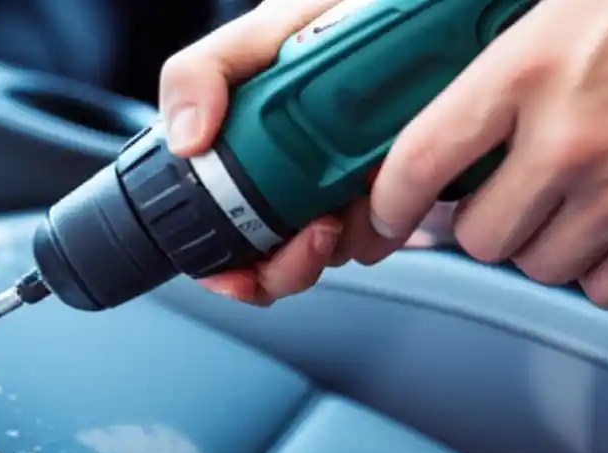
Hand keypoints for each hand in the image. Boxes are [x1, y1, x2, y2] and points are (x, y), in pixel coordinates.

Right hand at [160, 0, 400, 305]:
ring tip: (359, 196)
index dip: (224, 270)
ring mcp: (340, 187)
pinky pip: (383, 239)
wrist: (421, 12)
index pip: (217, 240)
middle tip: (318, 228)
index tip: (240, 271)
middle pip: (273, 265)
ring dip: (343, 245)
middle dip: (292, 264)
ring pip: (328, 260)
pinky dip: (386, 228)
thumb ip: (205, 71)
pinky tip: (392, 187)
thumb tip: (186, 142)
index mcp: (244, 151)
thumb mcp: (265, 29)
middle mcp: (289, 177)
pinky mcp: (398, 192)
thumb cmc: (346, 13)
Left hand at [371, 0, 607, 308]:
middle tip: (500, 189)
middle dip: (479, 217)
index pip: (419, 161)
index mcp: (531, 69)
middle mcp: (573, 140)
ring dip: (539, 241)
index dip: (387, 201)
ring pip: (537, 266)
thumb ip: (500, 63)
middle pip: (476, 235)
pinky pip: (604, 287)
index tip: (383, 213)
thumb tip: (444, 120)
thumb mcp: (565, 3)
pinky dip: (599, 265)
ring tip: (565, 198)